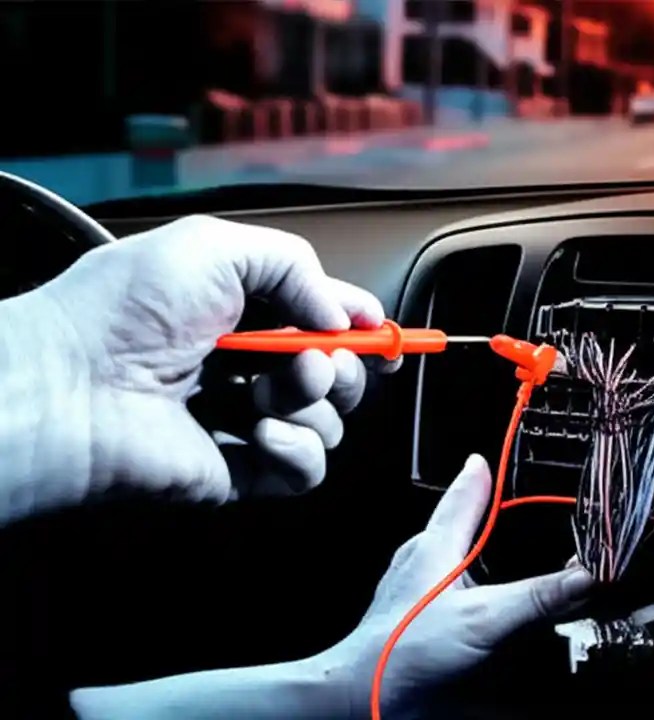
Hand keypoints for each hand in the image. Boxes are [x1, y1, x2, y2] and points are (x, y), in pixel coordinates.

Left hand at [0, 215, 389, 523]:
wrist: (71, 389)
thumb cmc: (121, 312)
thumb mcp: (212, 247)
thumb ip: (294, 263)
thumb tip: (341, 317)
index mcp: (238, 310)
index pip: (322, 318)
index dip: (360, 325)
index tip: (381, 333)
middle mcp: (246, 367)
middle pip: (339, 372)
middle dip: (340, 363)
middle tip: (309, 358)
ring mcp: (246, 422)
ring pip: (330, 420)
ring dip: (311, 402)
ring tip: (263, 395)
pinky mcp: (243, 472)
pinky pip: (309, 469)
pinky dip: (298, 450)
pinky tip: (259, 434)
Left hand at [323, 454, 593, 718]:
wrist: (362, 700)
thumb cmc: (401, 654)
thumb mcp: (483, 619)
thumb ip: (537, 597)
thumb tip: (585, 576)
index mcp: (435, 545)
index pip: (466, 493)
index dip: (486, 472)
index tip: (499, 454)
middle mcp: (426, 564)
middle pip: (468, 529)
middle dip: (497, 523)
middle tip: (529, 512)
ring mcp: (421, 596)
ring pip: (464, 566)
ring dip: (493, 566)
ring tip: (523, 566)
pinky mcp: (422, 626)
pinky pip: (459, 600)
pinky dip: (483, 599)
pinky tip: (499, 617)